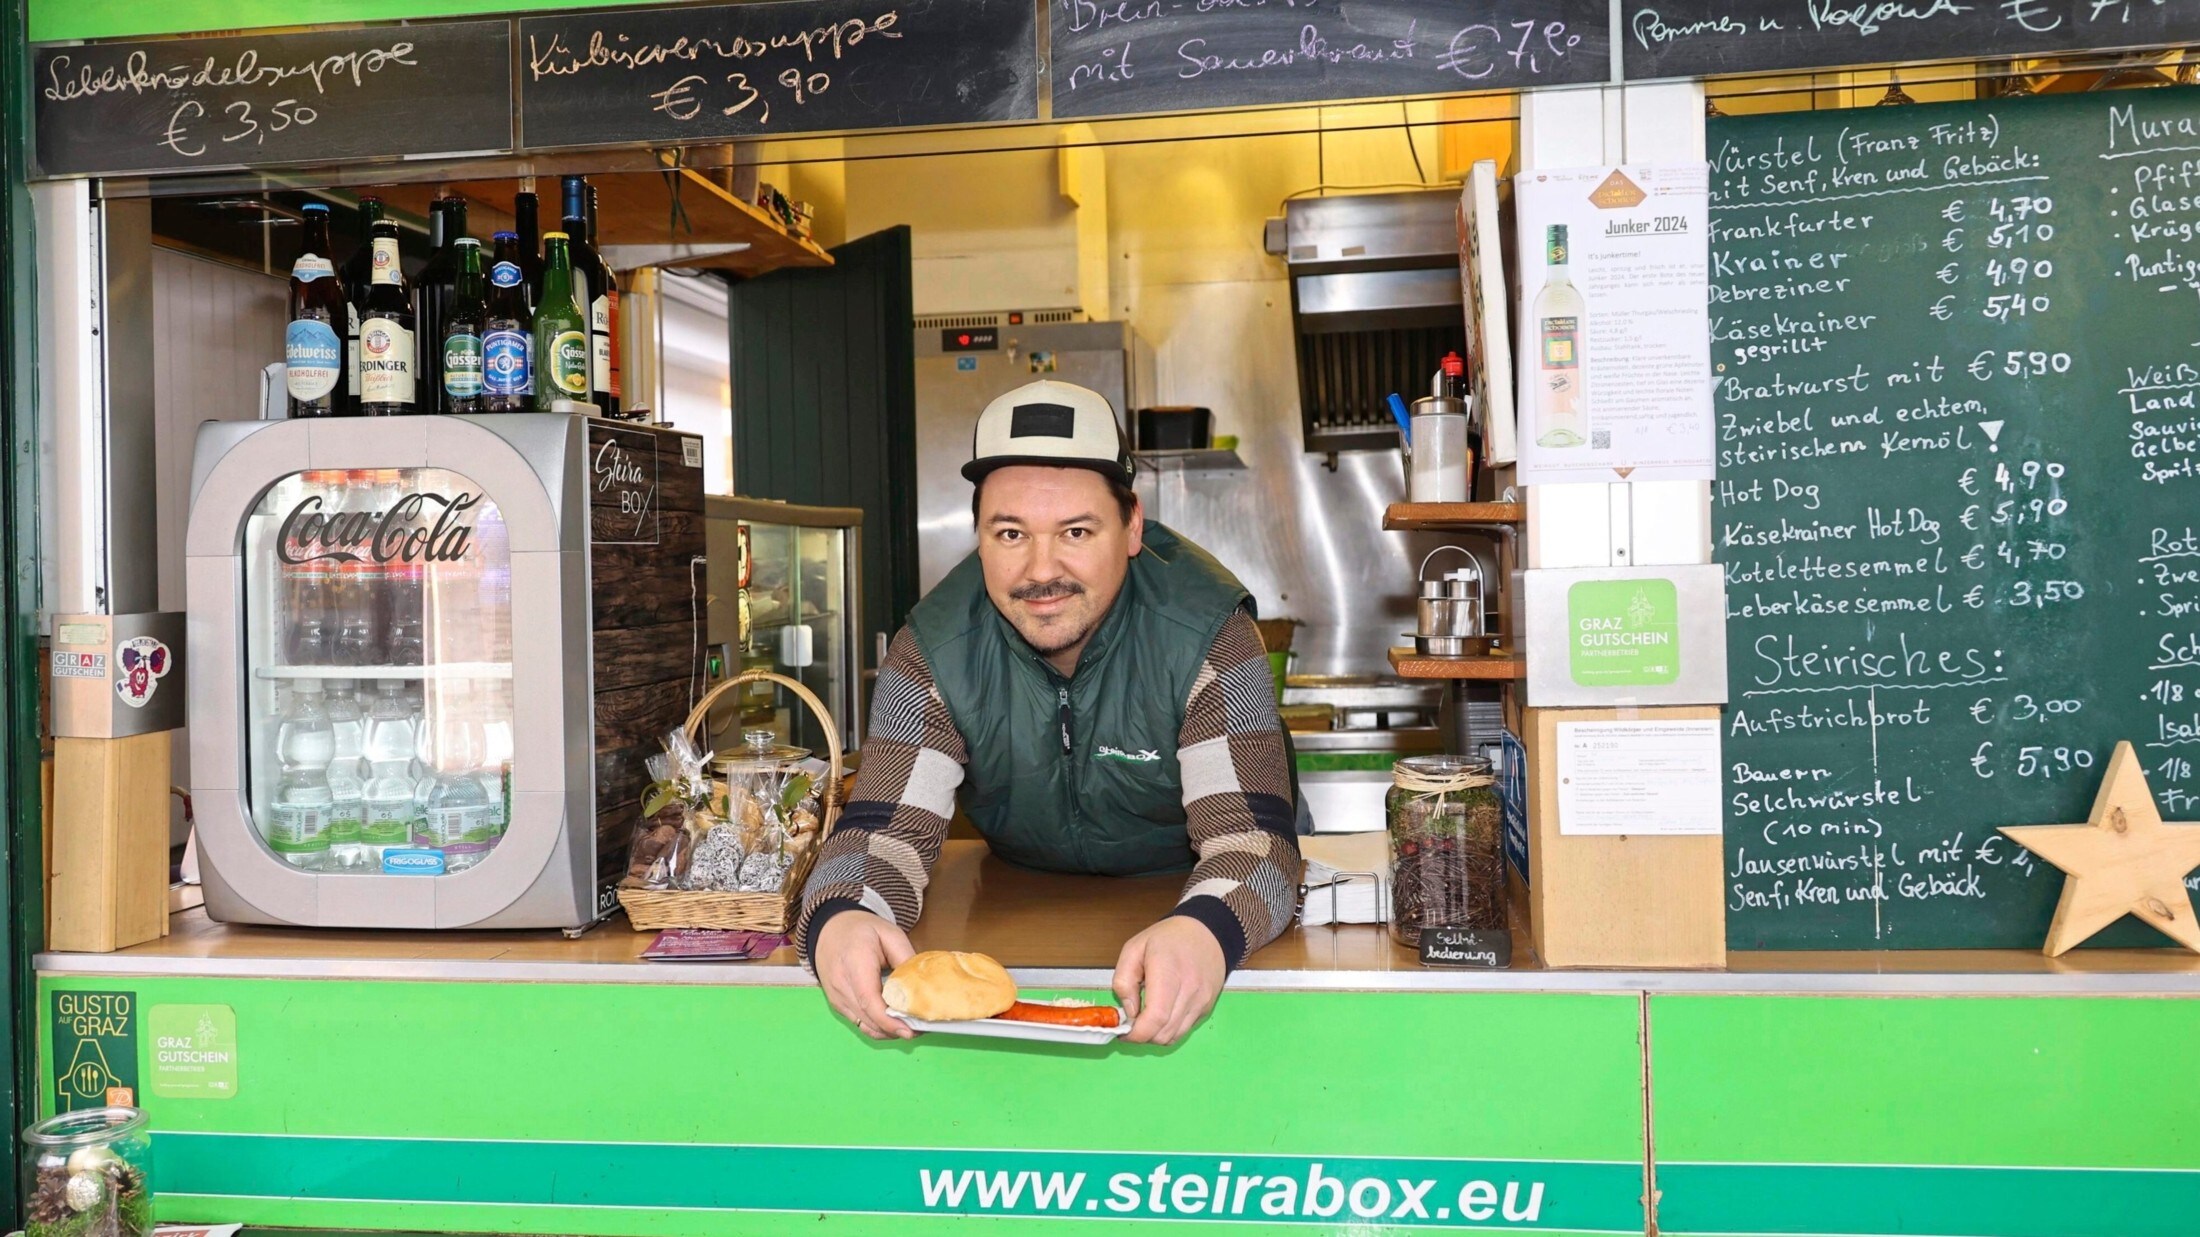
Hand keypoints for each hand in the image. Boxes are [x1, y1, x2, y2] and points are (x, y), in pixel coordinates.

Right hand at [814, 910, 916, 1039]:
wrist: (830, 929)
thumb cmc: (862, 930)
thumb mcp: (890, 933)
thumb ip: (905, 957)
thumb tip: (921, 985)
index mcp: (855, 962)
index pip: (869, 999)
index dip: (889, 1020)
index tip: (910, 1030)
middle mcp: (841, 983)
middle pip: (868, 1017)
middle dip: (895, 1029)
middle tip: (920, 1028)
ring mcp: (836, 996)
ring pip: (864, 1025)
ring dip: (887, 1031)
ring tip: (910, 1026)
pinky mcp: (837, 1004)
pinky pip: (858, 1022)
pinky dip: (877, 1027)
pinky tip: (893, 1022)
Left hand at [1112, 917, 1226, 1045]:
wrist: (1208, 933)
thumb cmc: (1169, 938)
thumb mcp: (1134, 948)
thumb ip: (1123, 980)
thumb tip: (1129, 1012)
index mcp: (1168, 972)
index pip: (1156, 1017)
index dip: (1137, 1033)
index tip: (1123, 1031)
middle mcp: (1189, 990)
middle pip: (1163, 1033)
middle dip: (1142, 1036)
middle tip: (1131, 1023)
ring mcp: (1201, 1001)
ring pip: (1174, 1037)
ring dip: (1155, 1035)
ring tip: (1146, 1018)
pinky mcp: (1206, 1008)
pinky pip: (1184, 1030)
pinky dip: (1169, 1029)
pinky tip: (1162, 1013)